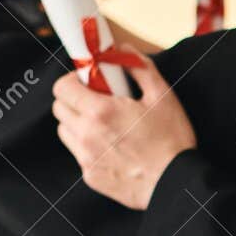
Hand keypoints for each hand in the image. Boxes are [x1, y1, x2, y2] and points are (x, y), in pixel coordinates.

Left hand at [51, 53, 196, 210]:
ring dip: (78, 122)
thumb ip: (139, 67)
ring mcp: (86, 157)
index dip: (73, 80)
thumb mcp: (162, 96)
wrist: (175, 184)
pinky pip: (77, 152)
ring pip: (65, 130)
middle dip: (75, 99)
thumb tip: (122, 51)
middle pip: (59, 108)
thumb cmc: (172, 140)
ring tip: (105, 123)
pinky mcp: (90, 175)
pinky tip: (112, 145)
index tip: (89, 81)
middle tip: (98, 100)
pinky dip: (87, 144)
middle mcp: (86, 134)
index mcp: (100, 111)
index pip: (62, 88)